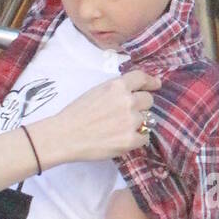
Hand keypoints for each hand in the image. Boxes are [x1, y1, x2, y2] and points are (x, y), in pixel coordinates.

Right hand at [31, 69, 160, 166]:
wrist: (64, 136)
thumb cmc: (75, 114)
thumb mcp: (95, 92)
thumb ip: (115, 90)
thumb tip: (132, 93)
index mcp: (117, 86)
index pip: (142, 78)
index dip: (150, 81)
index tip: (155, 84)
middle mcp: (127, 101)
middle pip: (148, 100)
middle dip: (141, 106)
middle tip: (128, 114)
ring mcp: (130, 121)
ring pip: (146, 120)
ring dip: (137, 123)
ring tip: (118, 129)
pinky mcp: (130, 140)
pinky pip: (144, 137)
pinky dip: (137, 138)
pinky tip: (123, 139)